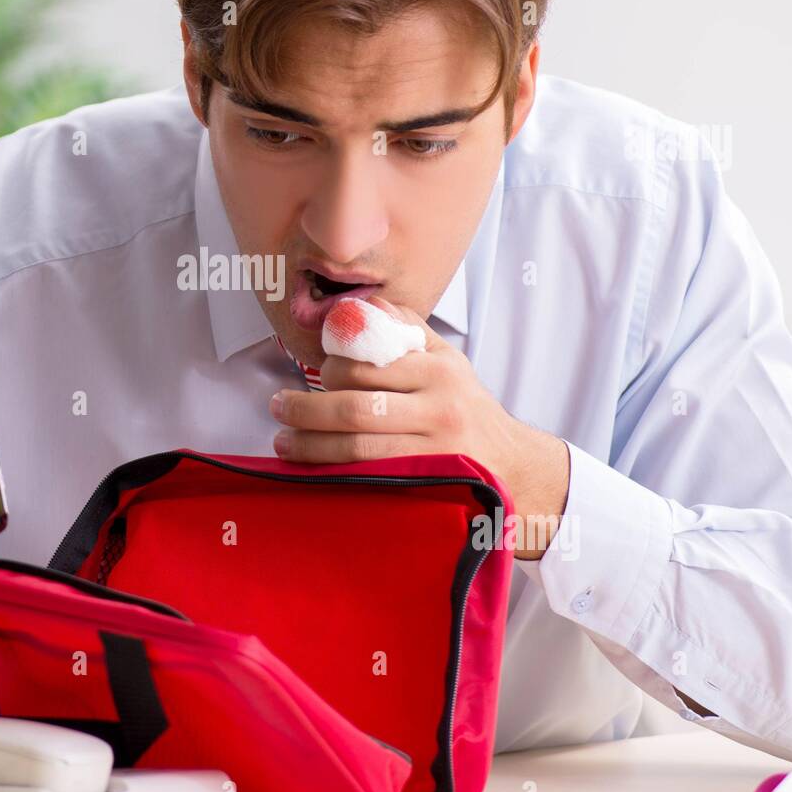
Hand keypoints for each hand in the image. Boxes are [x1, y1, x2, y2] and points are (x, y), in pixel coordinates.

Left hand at [269, 298, 570, 558]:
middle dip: (309, 409)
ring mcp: (434, 451)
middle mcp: (439, 408)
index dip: (330, 368)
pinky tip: (310, 469)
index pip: (369, 364)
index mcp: (438, 369)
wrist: (512, 464)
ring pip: (360, 447)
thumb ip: (404, 330)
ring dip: (311, 445)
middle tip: (279, 406)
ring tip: (283, 441)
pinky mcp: (428, 485)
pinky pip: (371, 478)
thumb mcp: (446, 359)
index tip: (312, 371)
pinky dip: (335, 473)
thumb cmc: (467, 407)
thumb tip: (358, 307)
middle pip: (358, 407)